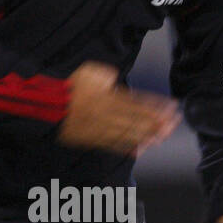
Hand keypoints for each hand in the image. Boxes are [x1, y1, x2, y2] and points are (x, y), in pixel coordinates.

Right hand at [58, 61, 179, 155]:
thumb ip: (105, 75)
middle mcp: (107, 114)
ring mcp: (100, 129)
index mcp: (107, 97)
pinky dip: (127, 148)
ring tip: (163, 137)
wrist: (48, 107)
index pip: (137, 101)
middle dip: (157, 122)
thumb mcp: (88, 72)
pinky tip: (140, 150)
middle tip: (174, 124)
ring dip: (147, 136)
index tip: (171, 107)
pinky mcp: (93, 140)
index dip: (156, 105)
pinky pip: (113, 145)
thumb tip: (114, 78)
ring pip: (128, 133)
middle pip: (137, 119)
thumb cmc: (68, 88)